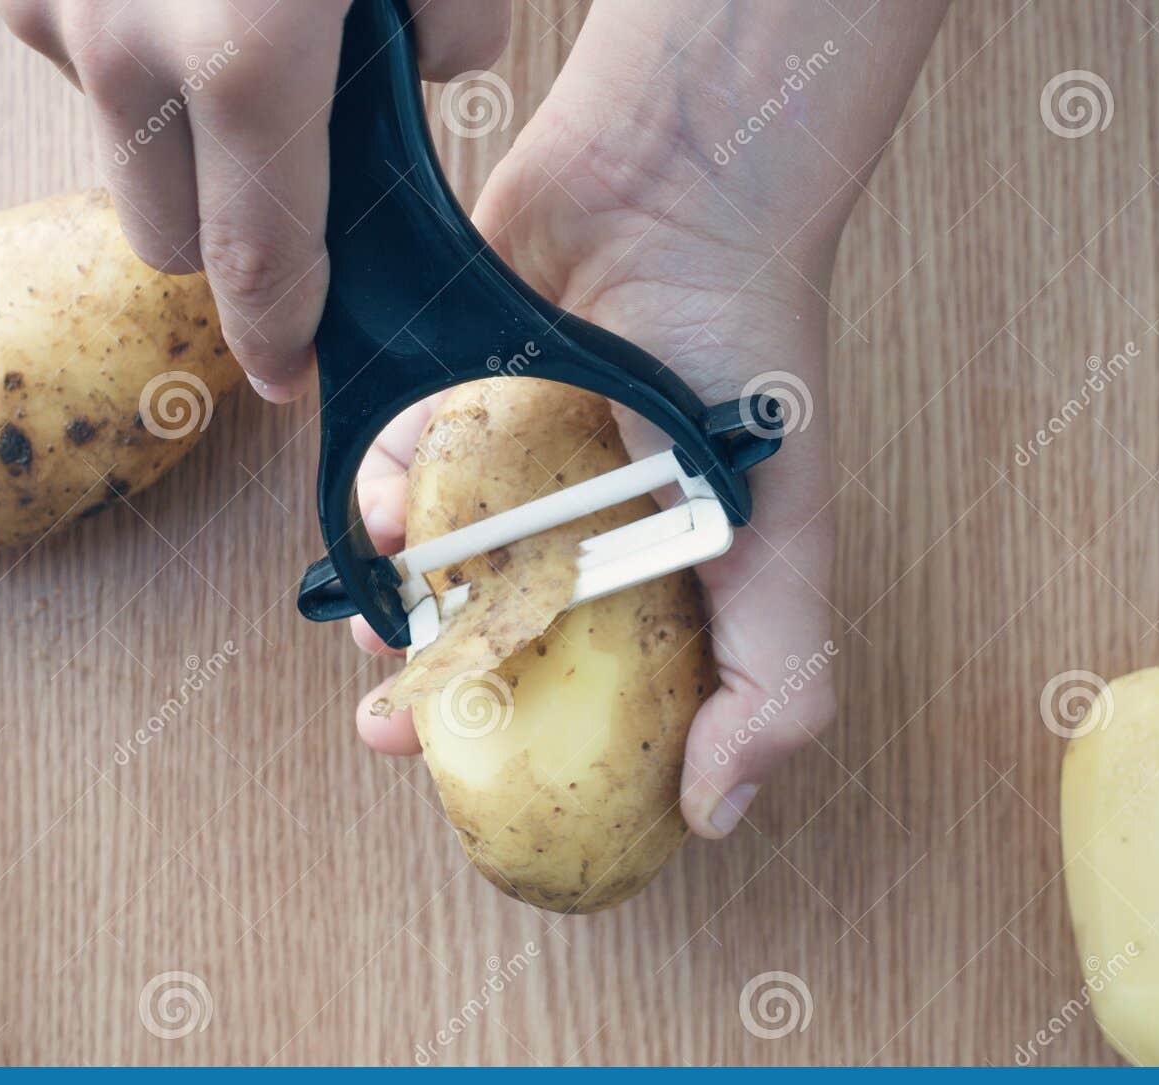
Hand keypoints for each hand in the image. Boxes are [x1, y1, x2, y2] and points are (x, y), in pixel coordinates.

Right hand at [0, 0, 509, 399]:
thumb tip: (425, 74)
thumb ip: (452, 29)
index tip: (290, 377)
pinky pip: (80, 61)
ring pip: (119, 151)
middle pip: (168, 239)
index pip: (257, 264)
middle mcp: (126, 45)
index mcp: (247, 56)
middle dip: (230, 239)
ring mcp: (56, 5)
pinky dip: (137, 54)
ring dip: (178, 142)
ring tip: (246, 53)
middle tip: (292, 179)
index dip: (277, 338)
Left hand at [348, 33, 897, 834]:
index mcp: (665, 570)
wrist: (674, 195)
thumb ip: (774, 681)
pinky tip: (374, 531)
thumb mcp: (785, 545)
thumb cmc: (745, 365)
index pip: (596, 683)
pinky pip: (394, 468)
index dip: (537, 741)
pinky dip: (374, 505)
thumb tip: (712, 815)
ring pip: (433, 562)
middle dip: (441, 689)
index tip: (484, 783)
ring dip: (392, 608)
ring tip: (375, 632)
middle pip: (498, 630)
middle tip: (391, 726)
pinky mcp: (450, 398)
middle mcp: (585, 523)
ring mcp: (513, 460)